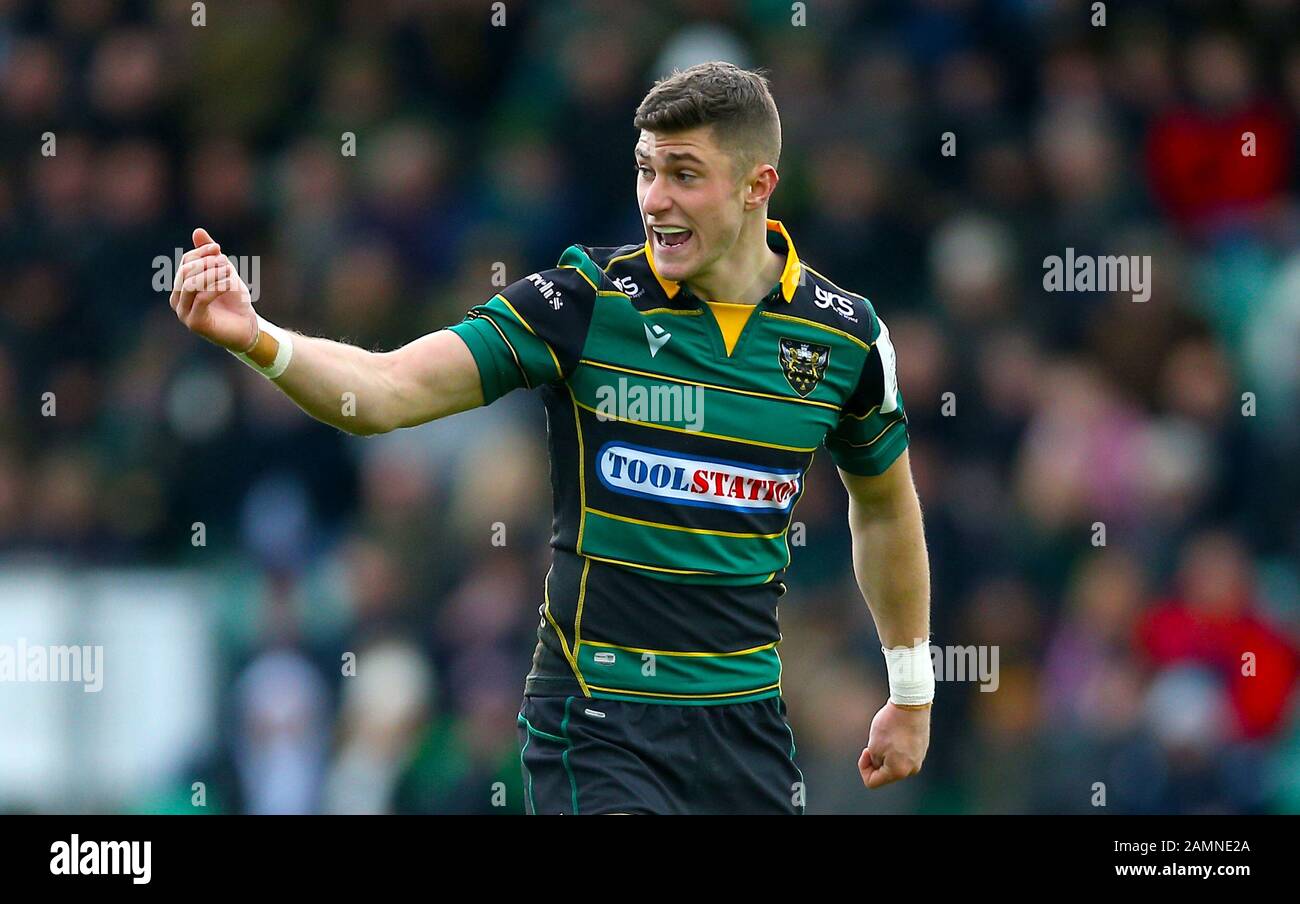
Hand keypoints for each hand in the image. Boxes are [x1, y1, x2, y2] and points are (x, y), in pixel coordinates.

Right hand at [169, 227, 256, 351]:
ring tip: (229, 272)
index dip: (201, 252)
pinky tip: (230, 283)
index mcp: (180, 286)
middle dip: (207, 263)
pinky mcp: (195, 323)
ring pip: (191, 283)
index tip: (219, 249)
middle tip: (226, 263)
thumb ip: (209, 254)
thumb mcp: (223, 272)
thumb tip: (197, 230)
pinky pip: (202, 298)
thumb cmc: (233, 300)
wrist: (247, 326)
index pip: (185, 262)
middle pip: (186, 271)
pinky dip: (217, 287)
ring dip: (212, 274)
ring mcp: (183, 313)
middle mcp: (176, 300)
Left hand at [858, 701, 929, 789]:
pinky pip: (904, 753)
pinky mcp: (922, 747)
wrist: (911, 704)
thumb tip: (880, 765)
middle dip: (876, 760)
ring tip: (887, 734)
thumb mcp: (873, 746)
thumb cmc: (890, 724)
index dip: (864, 767)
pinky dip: (896, 746)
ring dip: (886, 752)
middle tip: (875, 741)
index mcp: (898, 772)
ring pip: (895, 762)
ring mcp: (919, 758)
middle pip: (885, 773)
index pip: (873, 782)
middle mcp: (912, 769)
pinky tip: (896, 731)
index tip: (866, 750)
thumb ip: (875, 762)